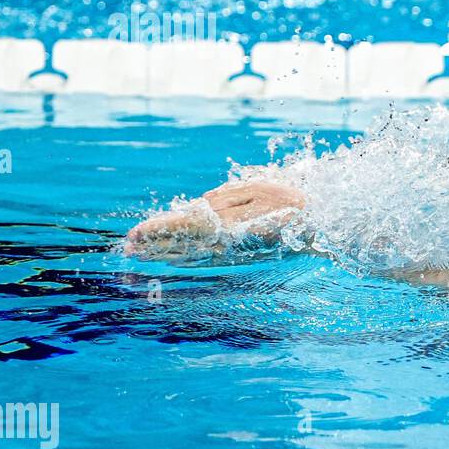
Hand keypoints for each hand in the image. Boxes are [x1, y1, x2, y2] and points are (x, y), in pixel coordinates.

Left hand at [125, 180, 305, 258]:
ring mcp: (234, 252)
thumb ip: (223, 199)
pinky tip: (175, 258)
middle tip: (129, 247)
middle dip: (155, 244)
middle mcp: (226, 243)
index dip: (158, 230)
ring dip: (166, 253)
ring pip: (192, 254)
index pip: (182, 227)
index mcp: (227, 225)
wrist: (320, 225)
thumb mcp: (257, 190)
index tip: (134, 234)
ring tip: (143, 253)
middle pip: (182, 244)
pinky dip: (186, 258)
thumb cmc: (291, 203)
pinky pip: (206, 259)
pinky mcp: (240, 254)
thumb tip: (195, 207)